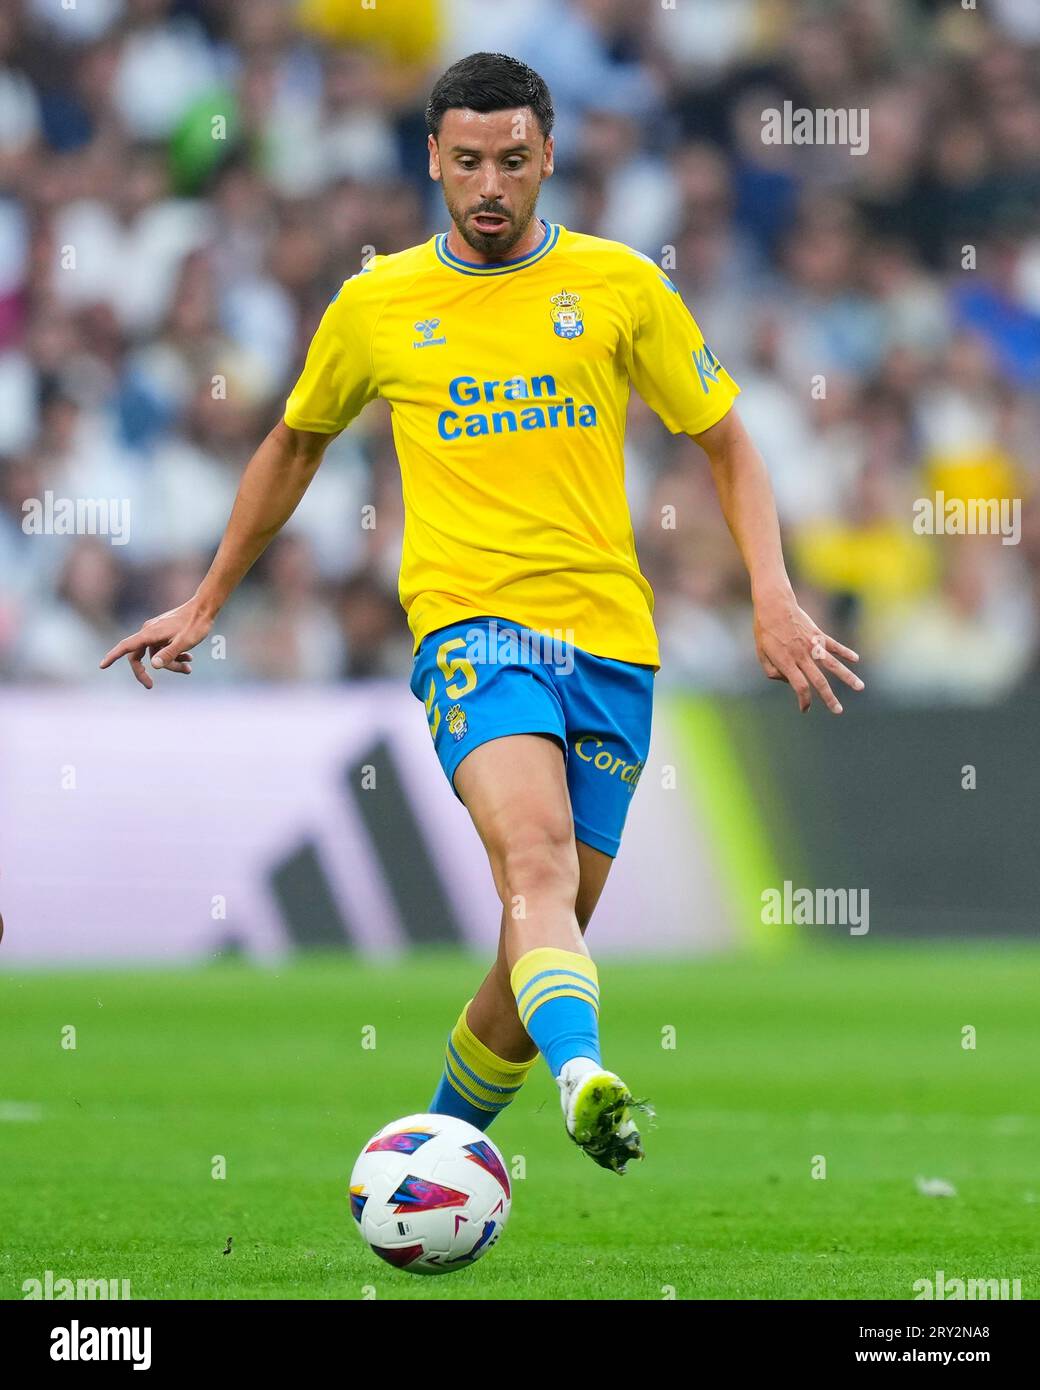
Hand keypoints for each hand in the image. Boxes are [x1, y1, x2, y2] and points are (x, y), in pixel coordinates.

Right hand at [99, 597, 213, 689]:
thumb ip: (169, 654)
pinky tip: (189, 659)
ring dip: (170, 664)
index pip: (126, 646)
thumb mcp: (184, 642)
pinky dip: (174, 656)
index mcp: (150, 633)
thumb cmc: (195, 624)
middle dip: (144, 671)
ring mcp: (156, 632)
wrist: (204, 607)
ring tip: (188, 668)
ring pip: (155, 654)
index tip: (102, 666)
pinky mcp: (164, 632)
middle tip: (150, 686)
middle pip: (138, 655)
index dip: (113, 657)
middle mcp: (149, 631)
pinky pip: (163, 648)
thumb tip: (154, 665)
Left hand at [753, 587, 863, 714]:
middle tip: (838, 711)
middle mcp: (802, 655)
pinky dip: (846, 652)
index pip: (800, 687)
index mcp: (787, 662)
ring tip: (860, 687)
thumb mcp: (761, 653)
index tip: (805, 708)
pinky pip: (834, 645)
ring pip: (833, 664)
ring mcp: (812, 644)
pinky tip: (856, 659)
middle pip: (819, 681)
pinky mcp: (818, 634)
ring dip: (847, 677)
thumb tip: (788, 680)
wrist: (774, 604)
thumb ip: (772, 671)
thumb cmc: (765, 630)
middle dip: (829, 698)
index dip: (804, 700)